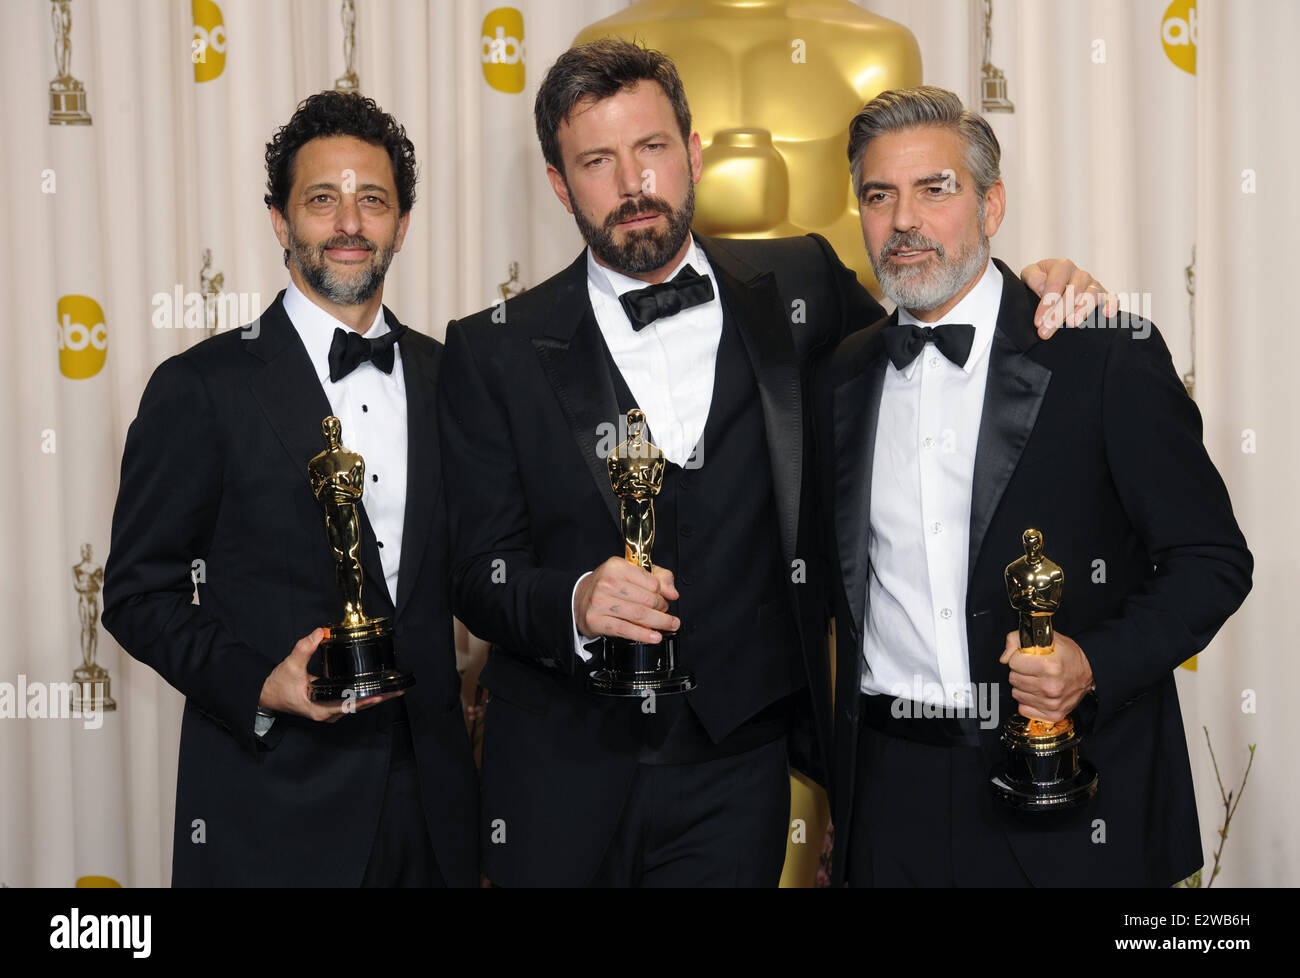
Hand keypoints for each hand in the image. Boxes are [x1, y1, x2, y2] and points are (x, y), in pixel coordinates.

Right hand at [258, 627, 403, 722]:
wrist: (266, 697)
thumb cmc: (277, 686)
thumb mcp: (291, 665)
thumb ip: (305, 648)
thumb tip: (321, 632)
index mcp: (320, 709)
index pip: (348, 705)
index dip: (366, 700)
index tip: (381, 695)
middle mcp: (327, 713)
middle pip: (357, 706)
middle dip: (377, 698)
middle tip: (397, 691)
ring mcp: (329, 711)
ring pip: (356, 705)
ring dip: (373, 698)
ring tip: (392, 690)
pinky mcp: (329, 706)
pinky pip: (350, 702)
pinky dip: (363, 696)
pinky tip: (375, 689)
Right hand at [574, 557, 679, 644]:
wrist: (579, 599)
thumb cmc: (609, 586)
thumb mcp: (632, 573)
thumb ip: (659, 577)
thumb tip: (672, 593)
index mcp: (617, 566)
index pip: (652, 582)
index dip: (662, 593)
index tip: (664, 599)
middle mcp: (607, 583)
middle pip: (648, 600)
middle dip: (662, 609)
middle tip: (665, 613)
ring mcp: (600, 602)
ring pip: (639, 615)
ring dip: (659, 623)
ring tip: (670, 625)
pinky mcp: (597, 620)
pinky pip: (626, 630)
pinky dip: (643, 634)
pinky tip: (654, 636)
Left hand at [999, 630, 1092, 722]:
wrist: (1090, 671)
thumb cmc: (1067, 654)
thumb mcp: (1046, 637)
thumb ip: (1018, 639)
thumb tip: (1004, 657)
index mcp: (1050, 666)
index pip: (1013, 663)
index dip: (1018, 657)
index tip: (1026, 657)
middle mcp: (1051, 687)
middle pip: (1013, 678)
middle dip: (1020, 671)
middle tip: (1032, 668)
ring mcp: (1052, 703)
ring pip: (1016, 694)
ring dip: (1023, 686)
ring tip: (1037, 679)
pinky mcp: (1053, 714)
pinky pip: (1023, 708)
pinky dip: (1027, 701)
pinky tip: (1038, 693)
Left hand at [1020, 259, 1118, 337]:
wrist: (1056, 282)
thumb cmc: (1041, 279)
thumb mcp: (1031, 273)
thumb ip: (1032, 277)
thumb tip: (1041, 287)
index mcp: (1063, 266)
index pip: (1055, 285)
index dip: (1046, 303)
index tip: (1038, 322)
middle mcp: (1080, 275)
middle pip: (1072, 293)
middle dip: (1059, 313)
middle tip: (1047, 330)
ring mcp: (1094, 285)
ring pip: (1091, 296)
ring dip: (1081, 310)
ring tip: (1072, 324)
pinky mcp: (1104, 296)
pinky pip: (1112, 299)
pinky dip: (1112, 305)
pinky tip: (1106, 315)